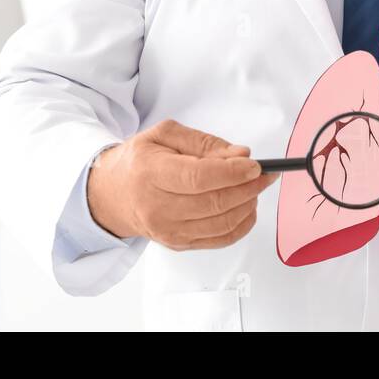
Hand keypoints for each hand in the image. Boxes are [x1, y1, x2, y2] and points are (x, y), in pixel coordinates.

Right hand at [86, 120, 278, 249]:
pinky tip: (247, 207)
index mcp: (151, 173)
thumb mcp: (164, 135)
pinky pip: (219, 239)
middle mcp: (157, 207)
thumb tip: (240, 155)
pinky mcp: (178, 244)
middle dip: (248, 188)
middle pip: (214, 203)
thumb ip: (204, 142)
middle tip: (266, 174)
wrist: (112, 194)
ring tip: (255, 187)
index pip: (199, 178)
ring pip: (221, 224)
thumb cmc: (139, 161)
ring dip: (248, 205)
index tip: (254, 165)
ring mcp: (168, 230)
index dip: (232, 173)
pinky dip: (241, 225)